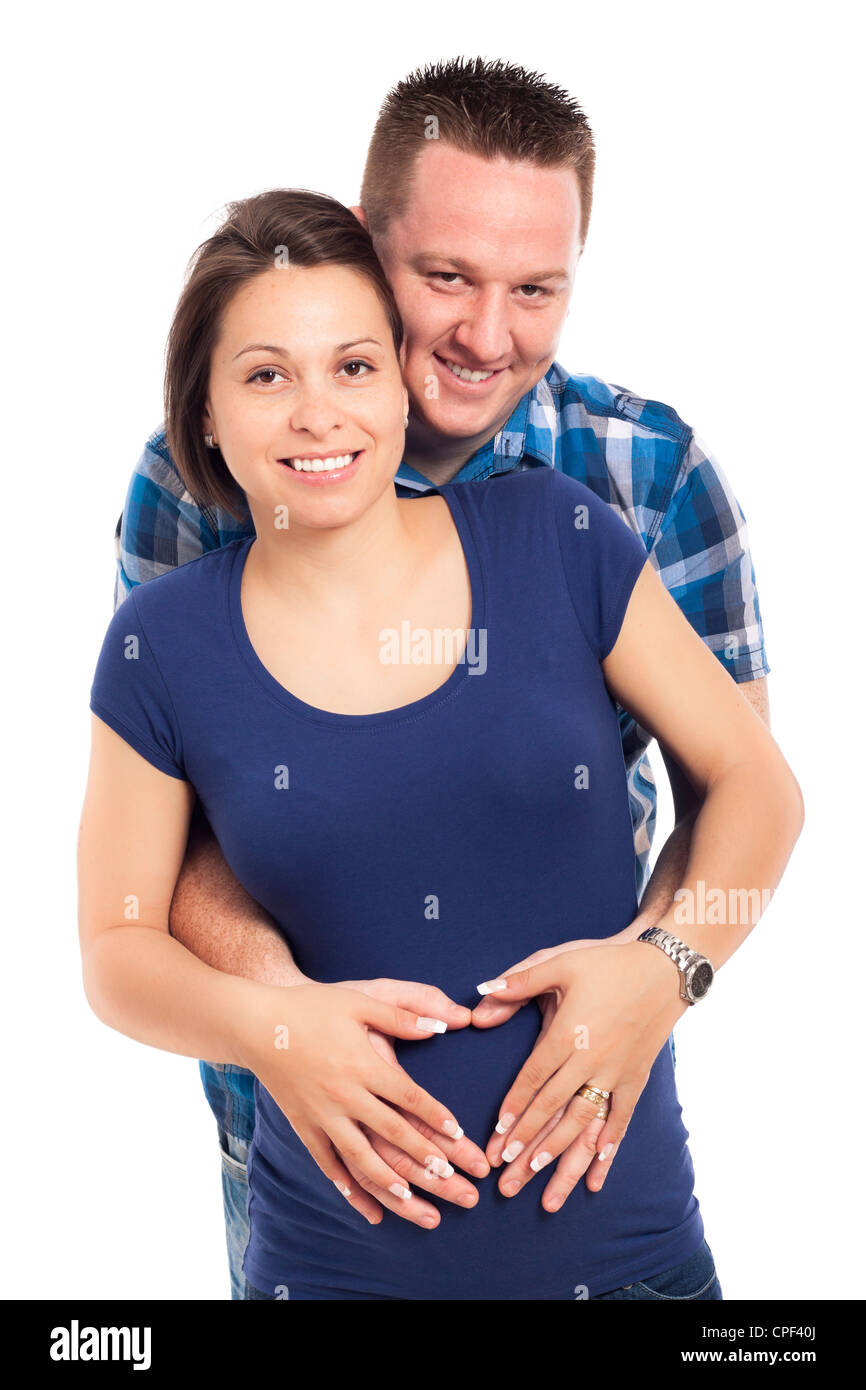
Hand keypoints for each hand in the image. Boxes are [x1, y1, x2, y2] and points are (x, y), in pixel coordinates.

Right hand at [239, 981, 473, 1229]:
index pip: (408, 1096)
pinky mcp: (301, 1124)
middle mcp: (344, 1094)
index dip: (435, 1115)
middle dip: (423, 1157)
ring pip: (359, 1156)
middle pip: (391, 1131)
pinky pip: (325, 1161)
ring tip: (411, 1200)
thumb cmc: (311, 1007)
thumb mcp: (359, 1001)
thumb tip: (441, 1025)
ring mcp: (321, 1114)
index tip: (458, 1133)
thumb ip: (401, 1015)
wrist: (256, 1023)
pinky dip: (344, 1184)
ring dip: (387, 1180)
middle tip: (450, 1178)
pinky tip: (361, 1204)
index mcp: (362, 1064)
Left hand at [471, 942, 686, 1209]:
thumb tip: (478, 999)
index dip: (514, 1110)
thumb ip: (518, 982)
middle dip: (527, 1145)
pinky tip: (597, 1175)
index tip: (496, 1138)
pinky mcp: (637, 1077)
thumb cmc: (606, 962)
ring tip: (540, 1185)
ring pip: (585, 1123)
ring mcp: (617, 1072)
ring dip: (561, 1156)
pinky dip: (609, 1147)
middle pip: (554, 1110)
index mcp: (568, 1032)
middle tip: (505, 1176)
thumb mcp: (559, 962)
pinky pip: (621, 1119)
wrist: (665, 967)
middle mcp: (592, 1059)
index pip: (534, 1079)